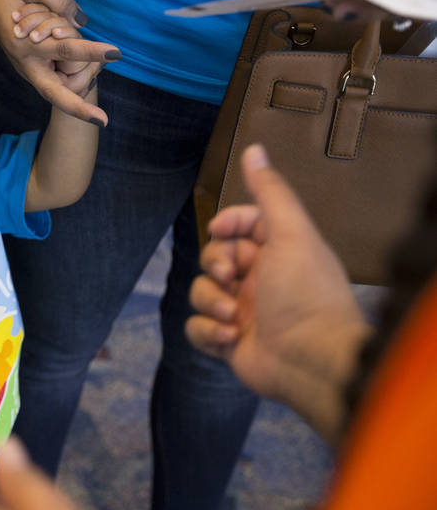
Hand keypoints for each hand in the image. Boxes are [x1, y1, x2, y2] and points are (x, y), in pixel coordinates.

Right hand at [0, 0, 118, 124]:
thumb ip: (61, 1)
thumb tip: (82, 23)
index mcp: (23, 43)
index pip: (63, 48)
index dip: (90, 51)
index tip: (116, 53)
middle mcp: (26, 64)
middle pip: (55, 92)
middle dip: (78, 108)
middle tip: (103, 121)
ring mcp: (30, 71)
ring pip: (62, 85)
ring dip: (80, 69)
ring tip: (86, 45)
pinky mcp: (37, 70)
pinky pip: (60, 77)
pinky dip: (75, 65)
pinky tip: (86, 54)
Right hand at [187, 144, 369, 440]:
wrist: (310, 360)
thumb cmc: (305, 293)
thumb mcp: (291, 233)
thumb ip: (270, 193)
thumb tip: (254, 149)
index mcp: (279, 251)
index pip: (241, 225)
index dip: (226, 224)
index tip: (220, 230)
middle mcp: (261, 279)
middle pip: (213, 256)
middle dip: (214, 265)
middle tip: (231, 278)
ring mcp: (243, 311)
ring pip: (200, 292)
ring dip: (211, 302)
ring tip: (234, 317)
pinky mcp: (228, 341)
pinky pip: (197, 328)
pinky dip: (208, 332)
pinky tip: (230, 339)